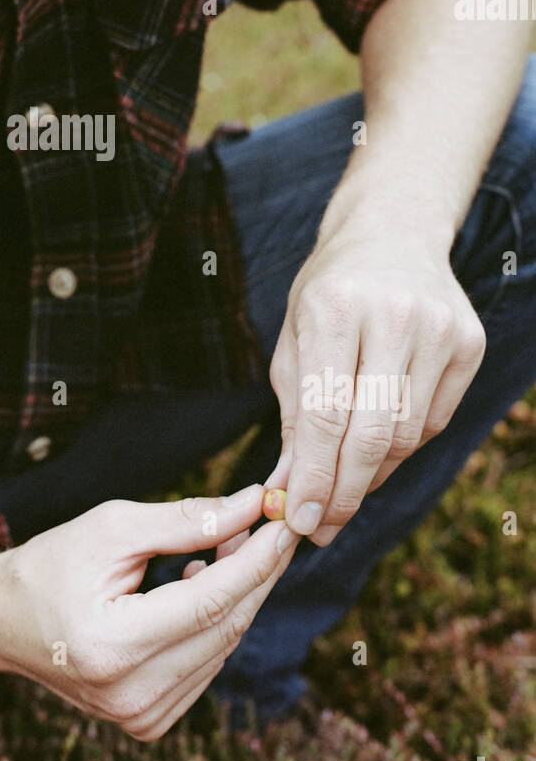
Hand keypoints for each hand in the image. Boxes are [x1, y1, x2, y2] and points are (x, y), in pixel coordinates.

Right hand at [0, 486, 297, 740]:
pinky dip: (216, 622)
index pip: (209, 602)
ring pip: (223, 646)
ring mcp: (140, 715)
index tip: (283, 520)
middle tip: (270, 523)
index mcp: (113, 645)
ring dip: (238, 592)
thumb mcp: (112, 528)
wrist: (3, 620)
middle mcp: (129, 693)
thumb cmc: (51, 565)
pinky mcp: (148, 720)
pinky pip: (206, 664)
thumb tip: (250, 506)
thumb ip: (185, 521)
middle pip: (224, 627)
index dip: (255, 559)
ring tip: (226, 542)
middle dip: (257, 571)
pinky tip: (199, 583)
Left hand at [265, 223, 485, 545]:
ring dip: (372, 474)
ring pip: (407, 434)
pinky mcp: (470, 343)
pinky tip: (377, 449)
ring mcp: (439, 329)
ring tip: (344, 488)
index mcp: (334, 307)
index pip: (324, 414)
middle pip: (371, 434)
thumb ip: (292, 415)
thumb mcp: (293, 339)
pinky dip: (402, 446)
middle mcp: (393, 316)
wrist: (391, 234)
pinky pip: (434, 420)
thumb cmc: (328, 292)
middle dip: (344, 491)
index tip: (300, 520)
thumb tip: (290, 491)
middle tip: (322, 526)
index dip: (313, 476)